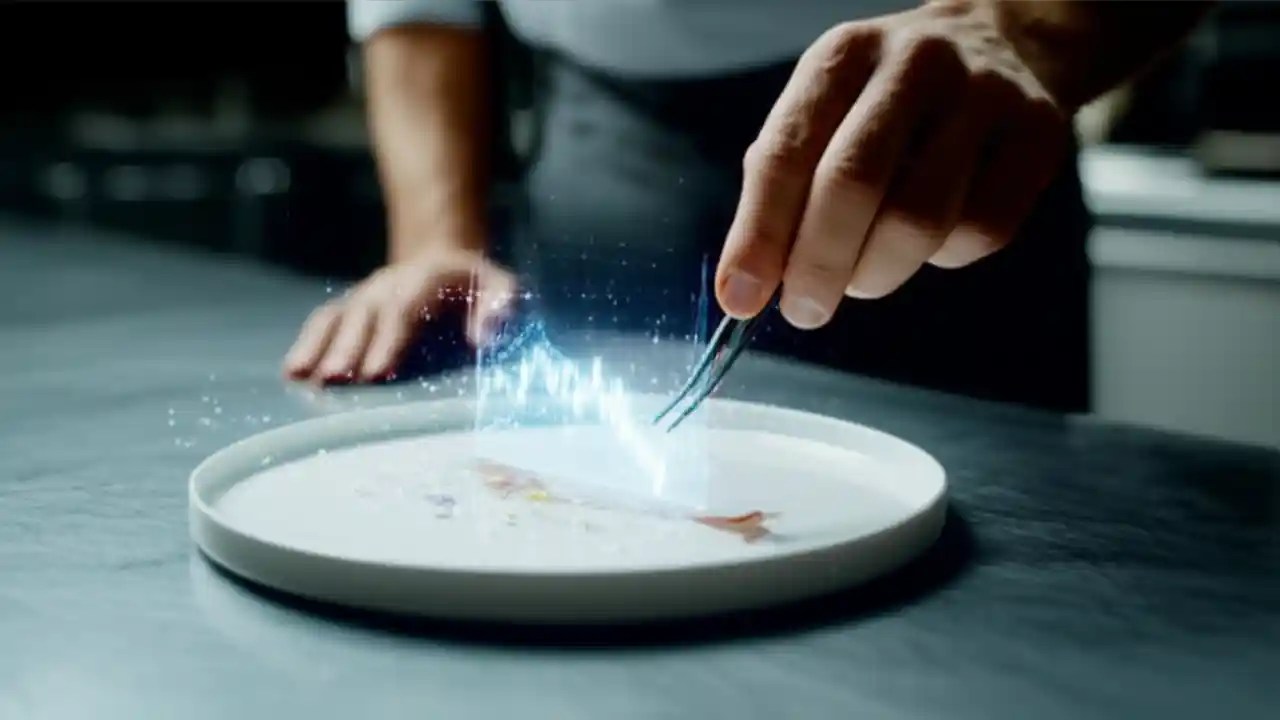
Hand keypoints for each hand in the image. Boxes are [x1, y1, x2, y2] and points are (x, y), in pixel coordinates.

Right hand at [283, 246, 516, 383]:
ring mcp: (365, 296)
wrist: (447, 263)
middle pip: (363, 316)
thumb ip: (502, 307)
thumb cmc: (482, 288)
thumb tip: (484, 337)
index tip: (376, 373)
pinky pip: (323, 323)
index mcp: (427, 277)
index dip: (388, 340)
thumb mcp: (504, 288)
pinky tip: (291, 373)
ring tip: (299, 377)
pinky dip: (306, 345)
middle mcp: (388, 284)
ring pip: (336, 317)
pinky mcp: (350, 309)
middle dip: (347, 349)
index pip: (405, 308)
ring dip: (317, 346)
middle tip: (334, 380)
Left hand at [716, 0, 1068, 327]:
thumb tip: (747, 283)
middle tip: (804, 310)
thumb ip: (780, 190)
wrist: (1005, 44)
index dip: (757, 234)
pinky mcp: (1040, 135)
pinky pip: (982, 230)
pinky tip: (931, 241)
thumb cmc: (887, 103)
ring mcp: (984, 95)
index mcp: (842, 57)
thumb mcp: (824, 115)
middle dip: (819, 265)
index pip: (785, 154)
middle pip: (853, 183)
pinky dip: (944, 258)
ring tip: (864, 275)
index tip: (740, 296)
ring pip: (919, 218)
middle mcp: (913, 64)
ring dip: (878, 272)